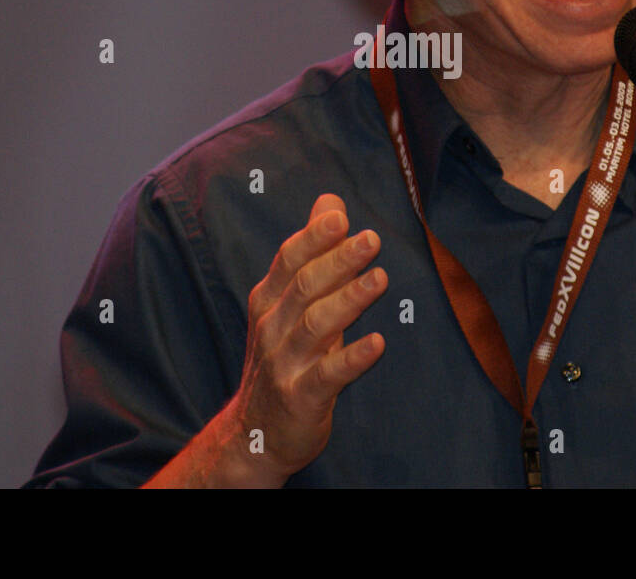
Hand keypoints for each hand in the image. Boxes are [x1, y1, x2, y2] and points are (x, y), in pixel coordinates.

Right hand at [227, 193, 387, 483]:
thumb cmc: (283, 357)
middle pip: (304, 287)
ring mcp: (284, 363)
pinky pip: (327, 375)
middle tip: (371, 239)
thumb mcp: (290, 303)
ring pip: (315, 325)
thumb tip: (331, 201)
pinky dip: (353, 358)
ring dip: (349, 300)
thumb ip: (313, 253)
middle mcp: (272, 327)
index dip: (314, 237)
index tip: (341, 216)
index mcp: (269, 300)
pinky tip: (378, 343)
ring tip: (380, 278)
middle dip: (338, 261)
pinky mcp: (301, 397)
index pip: (289, 260)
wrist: (255, 433)